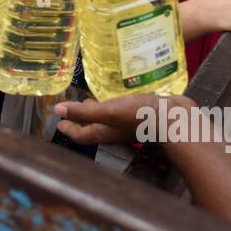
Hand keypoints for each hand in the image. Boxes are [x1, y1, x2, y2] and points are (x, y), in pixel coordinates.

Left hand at [55, 93, 195, 146]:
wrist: (174, 118)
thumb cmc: (139, 116)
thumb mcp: (107, 112)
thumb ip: (83, 112)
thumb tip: (57, 111)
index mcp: (104, 131)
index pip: (81, 134)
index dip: (68, 128)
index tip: (58, 123)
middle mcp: (115, 130)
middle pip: (93, 127)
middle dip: (81, 119)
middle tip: (72, 109)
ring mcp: (128, 123)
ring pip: (107, 119)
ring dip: (97, 111)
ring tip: (90, 100)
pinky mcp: (140, 114)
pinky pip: (121, 111)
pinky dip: (113, 105)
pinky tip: (117, 96)